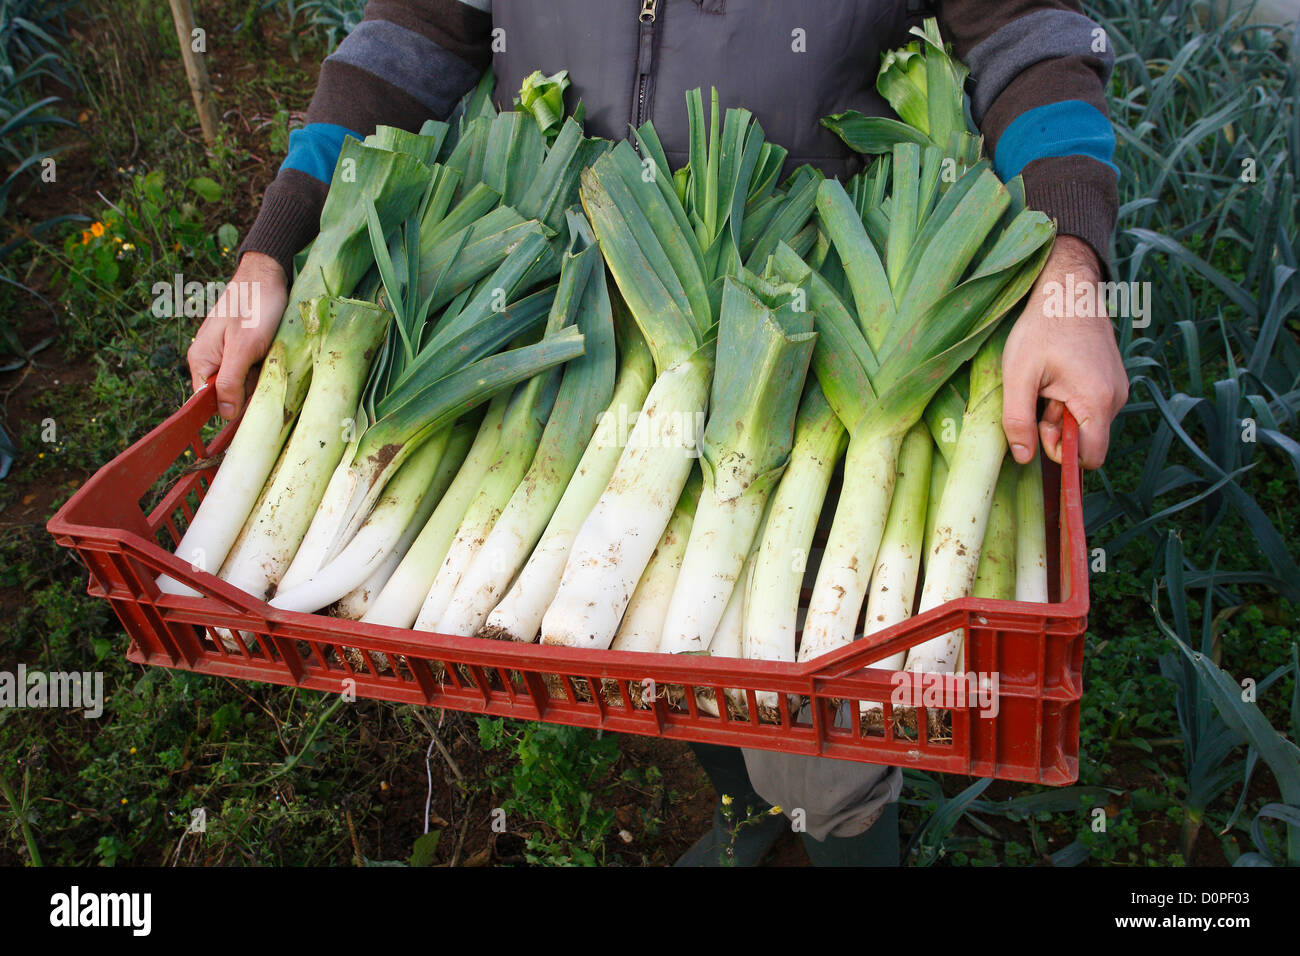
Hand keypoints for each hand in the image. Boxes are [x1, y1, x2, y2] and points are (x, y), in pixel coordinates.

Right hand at [187, 252, 288, 418]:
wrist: (267, 275)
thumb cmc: (254, 307)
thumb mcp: (243, 348)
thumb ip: (231, 381)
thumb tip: (225, 414)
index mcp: (201, 360)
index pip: (206, 402)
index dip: (228, 408)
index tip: (250, 406)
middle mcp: (211, 360)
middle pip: (228, 395)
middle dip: (248, 392)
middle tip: (263, 370)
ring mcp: (228, 355)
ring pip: (244, 383)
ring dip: (260, 379)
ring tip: (269, 357)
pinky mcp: (244, 350)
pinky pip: (254, 370)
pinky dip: (265, 367)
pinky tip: (272, 354)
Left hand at [1001, 235, 1127, 469]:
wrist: (1067, 288)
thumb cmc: (1041, 328)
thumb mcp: (1018, 375)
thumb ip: (1018, 420)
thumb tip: (1024, 457)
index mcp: (1097, 401)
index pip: (1090, 458)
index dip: (1062, 455)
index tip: (1040, 431)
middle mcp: (1117, 398)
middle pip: (1086, 441)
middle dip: (1058, 430)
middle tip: (1039, 397)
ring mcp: (1118, 387)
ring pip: (1087, 423)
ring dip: (1061, 413)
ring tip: (1047, 382)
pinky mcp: (1113, 379)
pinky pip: (1091, 405)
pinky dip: (1070, 399)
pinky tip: (1057, 375)